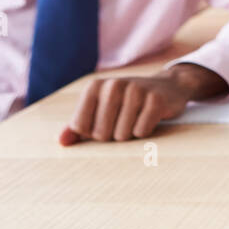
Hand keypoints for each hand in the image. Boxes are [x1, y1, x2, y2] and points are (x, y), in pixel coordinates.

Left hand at [59, 63, 224, 143]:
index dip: (92, 133)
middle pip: (101, 134)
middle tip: (123, 123)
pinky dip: (145, 131)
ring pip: (122, 135)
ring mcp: (136, 90)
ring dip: (130, 135)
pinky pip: (142, 131)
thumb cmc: (128, 103)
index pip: (80, 127)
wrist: (166, 86)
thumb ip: (79, 125)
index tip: (104, 124)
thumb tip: (61, 142)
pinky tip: (149, 118)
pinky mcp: (156, 100)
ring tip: (136, 120)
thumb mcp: (101, 109)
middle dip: (112, 136)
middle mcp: (113, 85)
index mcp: (95, 87)